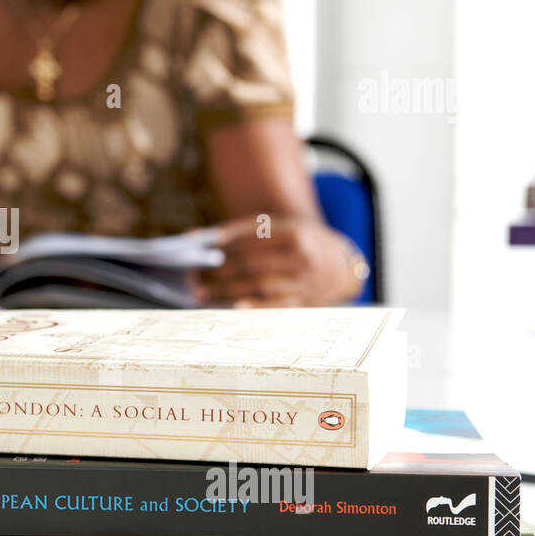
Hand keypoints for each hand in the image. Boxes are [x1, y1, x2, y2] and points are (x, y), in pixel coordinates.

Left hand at [193, 215, 365, 307]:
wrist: (343, 265)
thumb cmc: (301, 243)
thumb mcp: (281, 228)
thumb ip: (242, 232)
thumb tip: (194, 236)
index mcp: (295, 232)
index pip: (252, 234)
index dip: (224, 238)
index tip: (196, 244)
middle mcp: (302, 256)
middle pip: (251, 260)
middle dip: (219, 267)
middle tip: (191, 272)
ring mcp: (304, 280)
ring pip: (258, 283)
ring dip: (226, 288)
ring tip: (201, 291)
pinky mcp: (304, 301)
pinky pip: (274, 305)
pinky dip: (254, 306)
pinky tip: (233, 307)